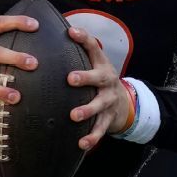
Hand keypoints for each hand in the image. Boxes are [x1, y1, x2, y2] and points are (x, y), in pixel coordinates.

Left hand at [66, 26, 130, 150]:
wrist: (124, 102)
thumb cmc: (98, 78)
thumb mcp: (93, 62)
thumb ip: (76, 50)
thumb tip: (52, 33)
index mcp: (101, 64)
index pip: (93, 47)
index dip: (84, 38)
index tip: (71, 32)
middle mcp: (107, 81)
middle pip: (99, 77)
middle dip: (85, 77)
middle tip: (70, 79)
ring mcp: (109, 100)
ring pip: (99, 105)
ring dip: (87, 110)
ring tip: (74, 115)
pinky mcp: (108, 119)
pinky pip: (100, 129)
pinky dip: (92, 137)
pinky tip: (81, 143)